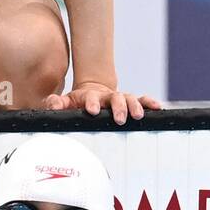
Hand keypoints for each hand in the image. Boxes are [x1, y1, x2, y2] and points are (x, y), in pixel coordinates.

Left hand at [43, 81, 159, 126]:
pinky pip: (142, 100)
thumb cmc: (79, 101)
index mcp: (91, 96)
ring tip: (138, 116)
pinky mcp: (130, 103)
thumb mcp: (66, 101)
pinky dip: (149, 102)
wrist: (92, 91)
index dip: (92, 103)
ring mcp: (120, 99)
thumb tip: (52, 105)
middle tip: (119, 118)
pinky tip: (157, 107)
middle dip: (118, 107)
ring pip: (129, 99)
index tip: (92, 110)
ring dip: (134, 106)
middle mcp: (108, 96)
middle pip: (115, 98)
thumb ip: (56, 103)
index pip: (91, 98)